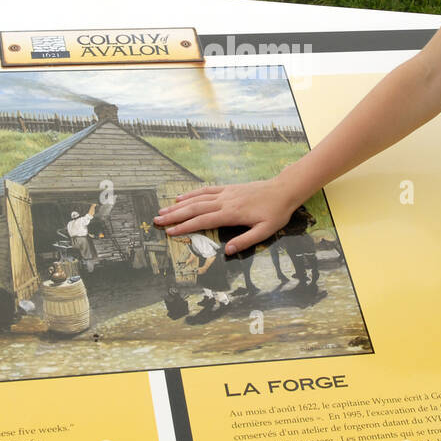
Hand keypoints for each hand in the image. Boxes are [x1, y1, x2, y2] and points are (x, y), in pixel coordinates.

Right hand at [153, 178, 299, 254]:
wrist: (283, 190)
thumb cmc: (275, 213)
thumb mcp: (265, 231)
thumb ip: (245, 241)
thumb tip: (227, 252)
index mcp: (232, 213)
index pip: (203, 221)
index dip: (185, 227)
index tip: (170, 232)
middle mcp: (225, 201)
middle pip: (194, 209)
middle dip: (174, 216)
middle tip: (156, 221)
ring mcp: (225, 193)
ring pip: (197, 199)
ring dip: (178, 205)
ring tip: (162, 211)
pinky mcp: (228, 188)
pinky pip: (206, 190)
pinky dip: (192, 193)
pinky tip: (181, 197)